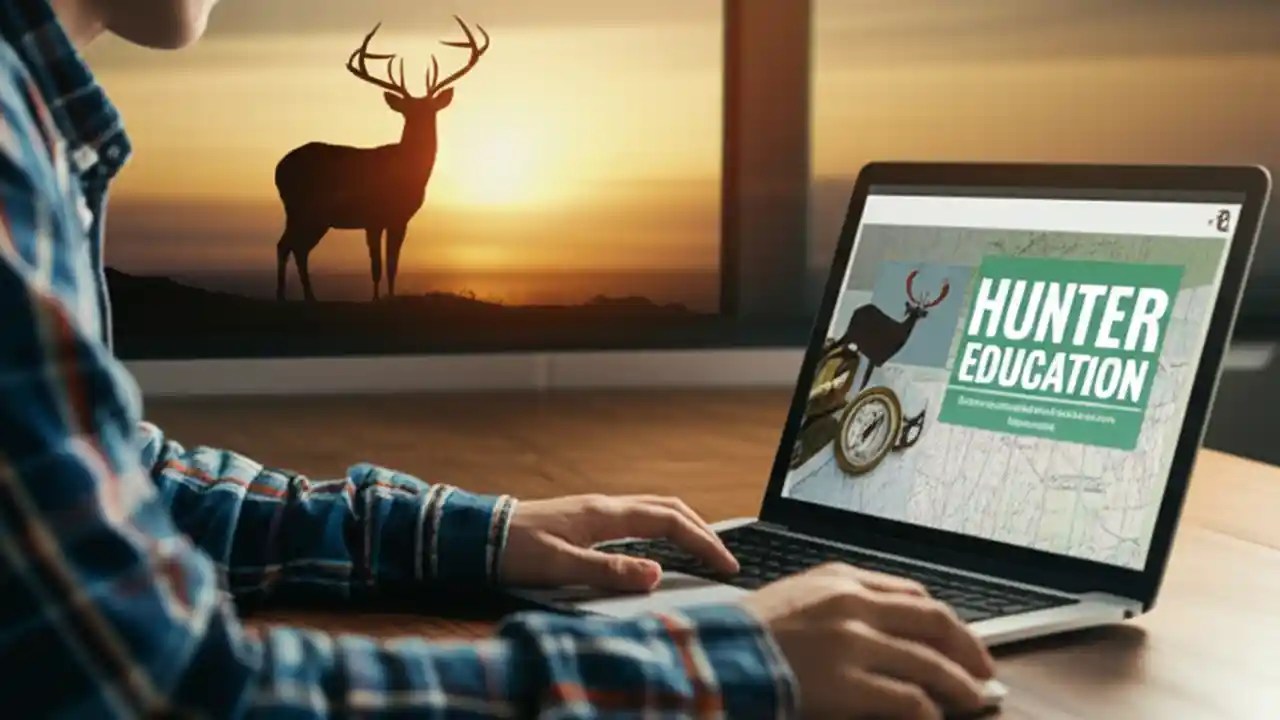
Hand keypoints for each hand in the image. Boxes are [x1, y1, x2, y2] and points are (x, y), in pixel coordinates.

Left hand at [498, 494, 738, 590]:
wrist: (478, 534)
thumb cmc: (514, 550)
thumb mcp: (560, 566)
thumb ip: (608, 571)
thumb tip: (656, 574)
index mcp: (604, 515)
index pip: (668, 521)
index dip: (702, 542)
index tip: (725, 564)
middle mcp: (605, 506)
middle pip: (668, 508)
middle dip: (702, 530)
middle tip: (725, 559)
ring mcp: (596, 509)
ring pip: (654, 508)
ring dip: (684, 525)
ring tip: (703, 550)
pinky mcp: (587, 518)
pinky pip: (638, 516)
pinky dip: (663, 526)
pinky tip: (661, 545)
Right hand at [741, 563, 995, 719]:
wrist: (713, 656)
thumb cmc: (746, 634)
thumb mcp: (796, 598)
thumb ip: (838, 604)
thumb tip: (882, 628)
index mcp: (840, 579)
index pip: (911, 593)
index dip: (943, 619)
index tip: (956, 637)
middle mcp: (853, 604)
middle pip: (933, 620)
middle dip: (968, 646)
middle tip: (984, 669)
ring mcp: (853, 644)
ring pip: (930, 662)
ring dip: (961, 684)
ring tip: (976, 698)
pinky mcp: (849, 684)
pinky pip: (908, 698)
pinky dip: (928, 709)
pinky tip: (935, 716)